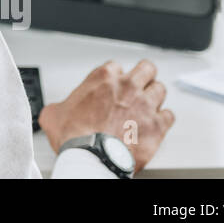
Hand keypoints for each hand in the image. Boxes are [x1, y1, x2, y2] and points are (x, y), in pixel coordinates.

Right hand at [37, 59, 174, 172]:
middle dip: (143, 76)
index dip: (114, 76)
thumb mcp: (54, 114)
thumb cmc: (75, 136)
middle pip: (146, 68)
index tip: (111, 86)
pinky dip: (164, 119)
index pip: (115, 66)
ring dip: (154, 95)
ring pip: (160, 89)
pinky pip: (169, 115)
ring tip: (148, 104)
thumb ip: (60, 105)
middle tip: (138, 84)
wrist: (92, 157)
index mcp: (103, 78)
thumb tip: (57, 111)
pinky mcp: (158, 125)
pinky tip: (155, 123)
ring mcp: (145, 105)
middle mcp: (127, 87)